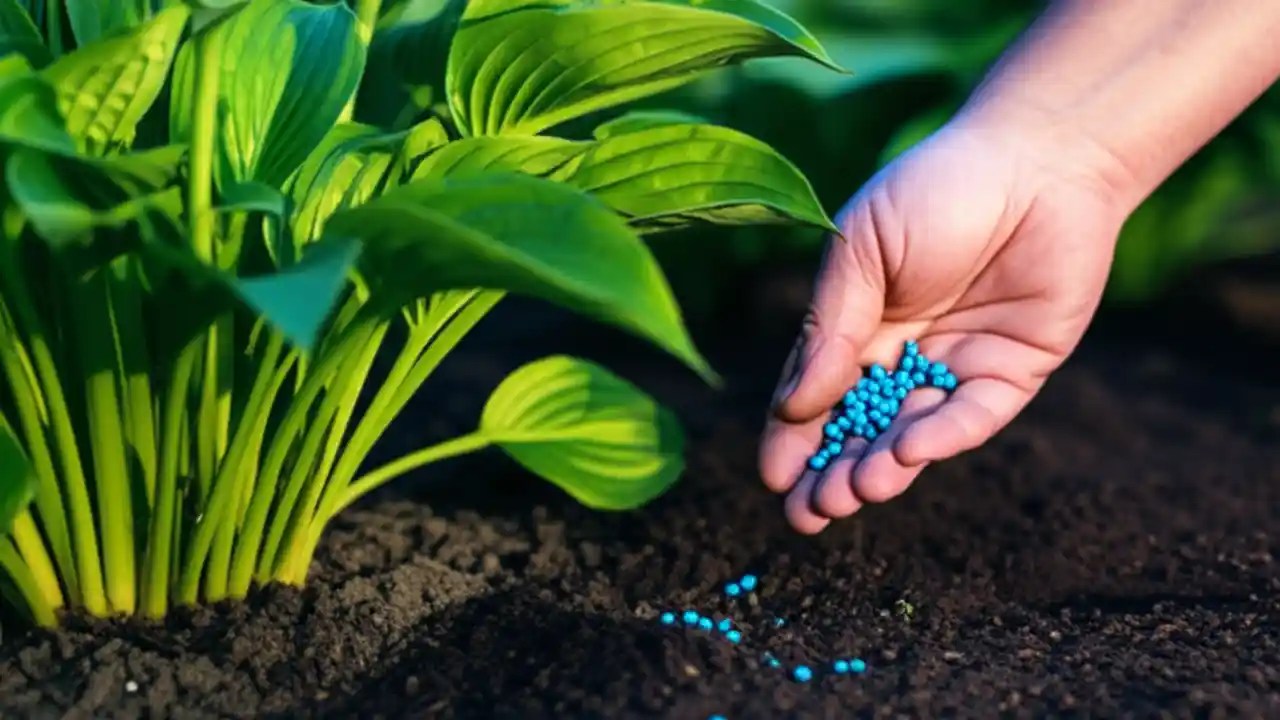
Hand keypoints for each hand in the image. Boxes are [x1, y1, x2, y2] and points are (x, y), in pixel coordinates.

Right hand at [759, 115, 1128, 533]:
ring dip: (882, 467)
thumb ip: (830, 324)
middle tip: (812, 510)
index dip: (793, 438)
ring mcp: (957, 368)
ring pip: (912, 434)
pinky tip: (909, 454)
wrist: (1037, 157)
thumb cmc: (936, 187)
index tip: (773, 478)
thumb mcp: (860, 247)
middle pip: (861, 429)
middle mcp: (903, 356)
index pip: (816, 395)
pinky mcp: (1012, 373)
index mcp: (856, 325)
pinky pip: (974, 416)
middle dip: (833, 472)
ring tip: (855, 491)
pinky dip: (943, 436)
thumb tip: (793, 405)